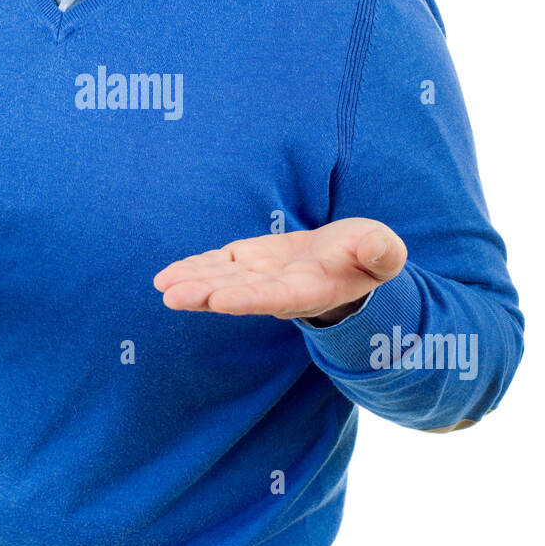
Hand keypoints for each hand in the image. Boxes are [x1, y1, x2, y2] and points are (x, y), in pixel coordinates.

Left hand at [152, 217, 406, 321]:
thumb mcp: (382, 252)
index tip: (217, 300)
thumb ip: (380, 252)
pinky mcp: (250, 262)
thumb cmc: (369, 257)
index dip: (245, 298)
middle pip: (237, 293)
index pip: (274, 297)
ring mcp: (261, 277)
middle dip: (204, 294)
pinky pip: (219, 266)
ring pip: (221, 280)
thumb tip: (376, 246)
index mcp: (310, 290)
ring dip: (191, 282)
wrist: (350, 261)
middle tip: (171, 296)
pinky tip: (170, 273)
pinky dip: (196, 267)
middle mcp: (279, 290)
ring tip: (161, 285)